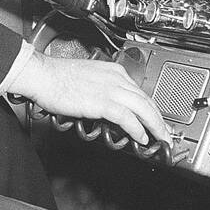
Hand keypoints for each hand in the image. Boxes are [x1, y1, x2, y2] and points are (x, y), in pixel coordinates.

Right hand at [8, 51, 169, 148]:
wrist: (43, 75)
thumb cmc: (58, 77)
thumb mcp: (88, 79)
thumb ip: (103, 90)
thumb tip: (111, 108)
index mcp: (113, 71)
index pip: (139, 91)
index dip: (151, 108)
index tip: (156, 119)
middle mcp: (116, 78)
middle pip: (146, 100)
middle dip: (159, 118)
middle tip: (167, 132)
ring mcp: (110, 89)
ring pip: (142, 108)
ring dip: (155, 125)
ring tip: (161, 138)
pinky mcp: (102, 102)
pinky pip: (127, 117)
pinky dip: (137, 128)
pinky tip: (141, 137)